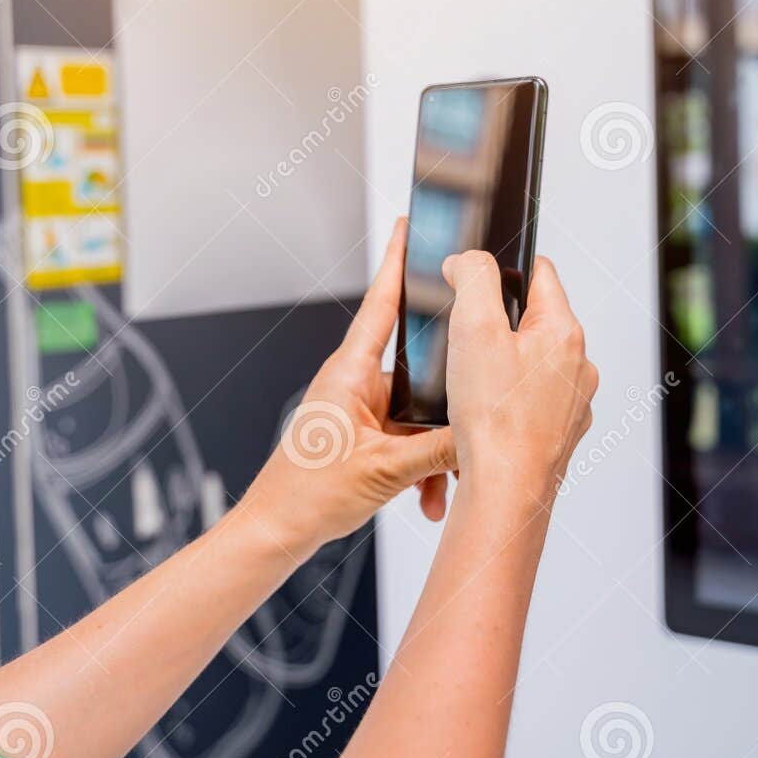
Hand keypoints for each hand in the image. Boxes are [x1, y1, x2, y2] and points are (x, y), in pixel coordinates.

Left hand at [241, 219, 456, 556]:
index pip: (382, 303)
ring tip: (441, 486)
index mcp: (351, 373)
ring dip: (434, 452)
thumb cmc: (308, 494)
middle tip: (475, 407)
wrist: (277, 531)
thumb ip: (439, 448)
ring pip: (418, 415)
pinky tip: (428, 498)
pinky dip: (422, 468)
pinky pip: (407, 440)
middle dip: (448, 404)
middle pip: (419, 372)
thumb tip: (480, 432)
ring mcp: (360, 411)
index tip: (411, 226)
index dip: (399, 262)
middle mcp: (356, 384)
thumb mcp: (386, 470)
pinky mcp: (364, 437)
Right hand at [440, 251, 597, 510]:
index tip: (474, 280)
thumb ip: (473, 277)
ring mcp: (572, 402)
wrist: (506, 491)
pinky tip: (486, 416)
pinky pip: (533, 402)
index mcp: (563, 332)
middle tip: (465, 342)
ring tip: (472, 386)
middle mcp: (578, 366)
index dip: (502, 269)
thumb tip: (468, 260)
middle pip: (534, 320)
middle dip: (498, 325)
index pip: (539, 273)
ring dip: (504, 366)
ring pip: (534, 364)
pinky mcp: (560, 432)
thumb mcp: (473, 327)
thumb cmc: (494, 419)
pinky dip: (510, 402)